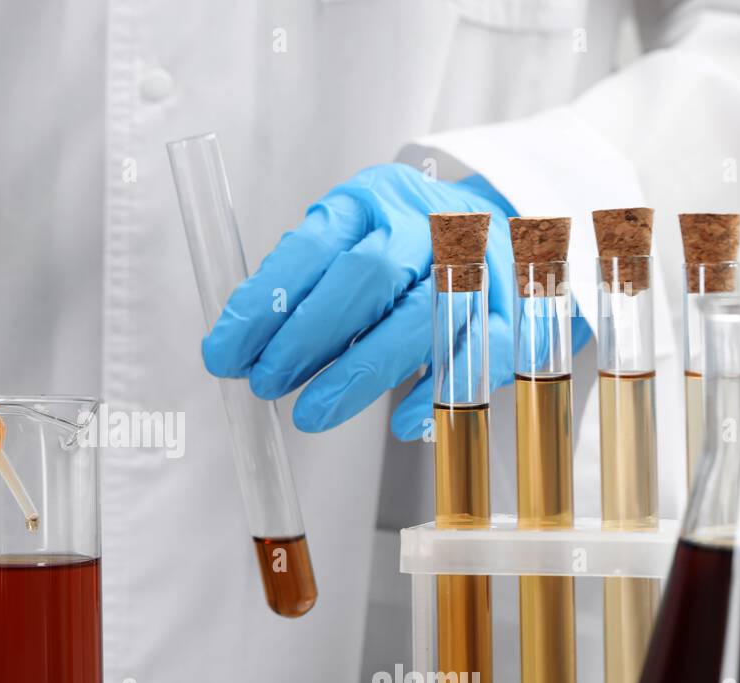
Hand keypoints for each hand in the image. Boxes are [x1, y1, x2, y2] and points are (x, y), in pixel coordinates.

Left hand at [202, 164, 522, 439]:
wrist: (497, 224)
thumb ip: (294, 287)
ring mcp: (480, 265)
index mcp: (372, 199)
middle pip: (368, 276)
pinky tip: (398, 426)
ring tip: (311, 414)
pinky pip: (482, 357)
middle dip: (308, 338)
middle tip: (267, 383)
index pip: (310, 248)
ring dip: (361, 372)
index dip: (262, 305)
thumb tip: (231, 351)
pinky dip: (437, 394)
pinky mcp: (516, 311)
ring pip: (424, 318)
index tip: (224, 355)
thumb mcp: (343, 241)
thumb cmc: (398, 246)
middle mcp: (429, 223)